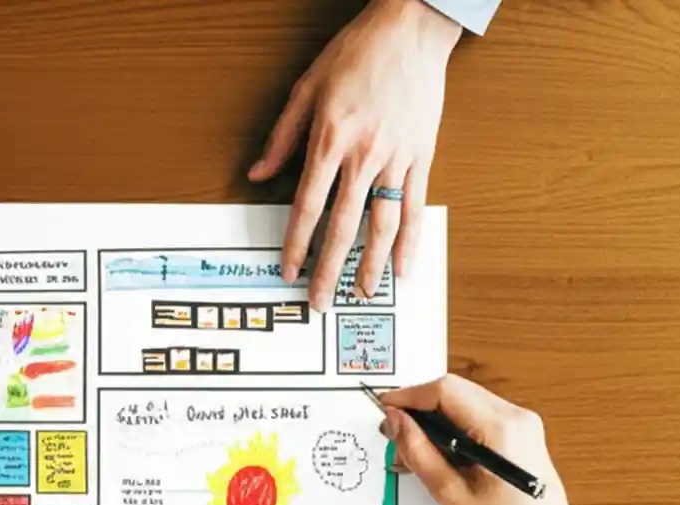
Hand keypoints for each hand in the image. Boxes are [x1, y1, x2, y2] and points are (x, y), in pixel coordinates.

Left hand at [250, 0, 460, 308]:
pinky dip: (410, 241)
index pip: (307, 206)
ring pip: (383, 224)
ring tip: (362, 294)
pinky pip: (416, 207)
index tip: (289, 270)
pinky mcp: (422, 156)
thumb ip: (281, 137)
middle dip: (329, 268)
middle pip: (343, 225)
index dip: (296, 243)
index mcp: (330, 139)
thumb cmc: (357, 53)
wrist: (410, 29)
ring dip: (371, 265)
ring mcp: (397, 158)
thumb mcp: (306, 88)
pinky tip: (404, 268)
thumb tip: (256, 174)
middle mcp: (365, 154)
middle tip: (321, 300)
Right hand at [380, 376, 619, 504]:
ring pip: (466, 399)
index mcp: (501, 428)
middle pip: (455, 389)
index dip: (409, 396)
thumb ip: (419, 451)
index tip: (385, 409)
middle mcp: (517, 416)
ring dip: (437, 415)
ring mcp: (523, 422)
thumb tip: (396, 421)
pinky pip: (480, 412)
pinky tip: (442, 450)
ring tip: (416, 445)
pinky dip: (455, 423)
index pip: (445, 390)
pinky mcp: (522, 431)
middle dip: (420, 405)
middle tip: (395, 429)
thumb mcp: (451, 493)